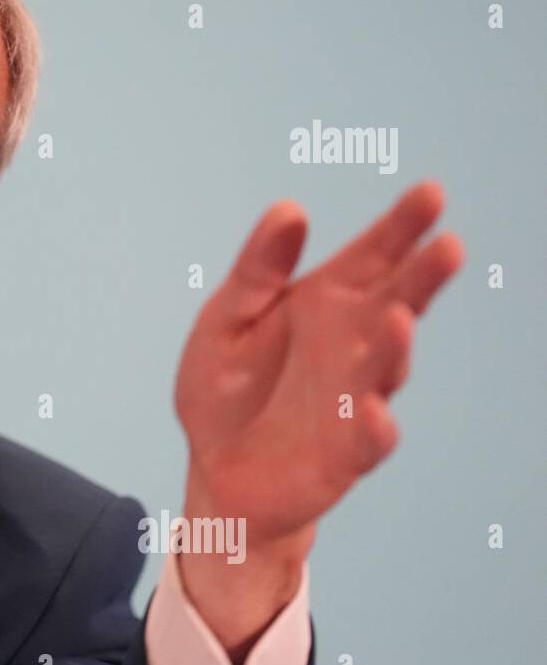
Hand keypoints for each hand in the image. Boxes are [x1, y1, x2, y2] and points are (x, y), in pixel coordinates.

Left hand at [173, 181, 463, 660]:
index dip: (400, 227)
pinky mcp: (346, 451)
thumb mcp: (227, 320)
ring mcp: (356, 398)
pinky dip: (374, 422)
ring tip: (399, 316)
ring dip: (395, 346)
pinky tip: (372, 407)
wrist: (218, 471)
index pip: (371, 258)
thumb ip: (259, 270)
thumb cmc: (227, 388)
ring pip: (386, 368)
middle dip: (422, 277)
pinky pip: (368, 436)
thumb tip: (290, 208)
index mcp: (324, 305)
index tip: (429, 192)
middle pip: (396, 304)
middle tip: (447, 245)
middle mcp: (353, 347)